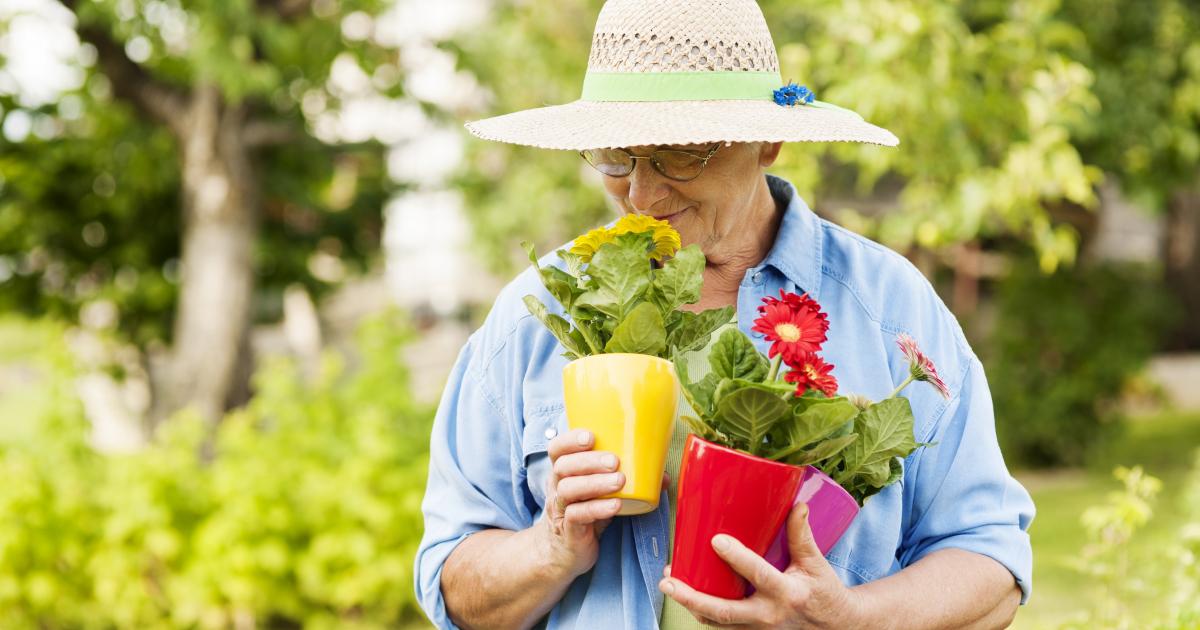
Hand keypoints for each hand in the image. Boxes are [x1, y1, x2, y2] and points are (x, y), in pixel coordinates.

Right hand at [542, 429, 624, 577]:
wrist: (565, 553)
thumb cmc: (585, 514)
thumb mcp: (600, 494)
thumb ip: (625, 481)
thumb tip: (663, 475)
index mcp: (563, 473)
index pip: (557, 449)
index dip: (570, 440)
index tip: (590, 436)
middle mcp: (556, 487)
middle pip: (563, 467)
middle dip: (589, 460)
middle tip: (614, 461)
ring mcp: (560, 509)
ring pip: (568, 490)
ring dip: (595, 483)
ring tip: (620, 480)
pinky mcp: (568, 530)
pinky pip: (577, 516)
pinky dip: (597, 508)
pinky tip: (615, 505)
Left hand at [658, 503, 863, 627]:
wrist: (836, 626)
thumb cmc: (824, 591)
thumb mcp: (816, 562)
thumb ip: (802, 534)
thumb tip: (796, 503)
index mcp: (788, 593)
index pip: (758, 574)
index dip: (737, 558)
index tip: (716, 540)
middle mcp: (770, 615)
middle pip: (725, 611)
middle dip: (693, 597)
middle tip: (668, 581)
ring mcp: (760, 629)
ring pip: (718, 623)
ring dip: (691, 605)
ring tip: (670, 584)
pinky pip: (723, 627)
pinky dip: (703, 613)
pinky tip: (688, 595)